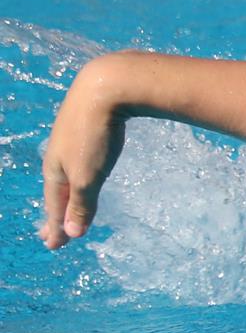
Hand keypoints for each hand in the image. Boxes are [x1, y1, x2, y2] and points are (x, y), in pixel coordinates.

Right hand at [40, 55, 129, 249]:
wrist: (107, 86)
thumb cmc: (95, 134)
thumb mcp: (88, 175)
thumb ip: (81, 204)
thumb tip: (71, 234)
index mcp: (55, 168)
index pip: (55, 206)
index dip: (56, 227)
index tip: (55, 246)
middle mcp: (59, 154)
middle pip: (57, 191)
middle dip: (56, 214)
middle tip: (52, 235)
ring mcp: (72, 138)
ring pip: (68, 173)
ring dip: (67, 194)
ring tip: (67, 206)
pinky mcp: (89, 125)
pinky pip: (80, 157)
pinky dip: (79, 172)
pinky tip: (82, 169)